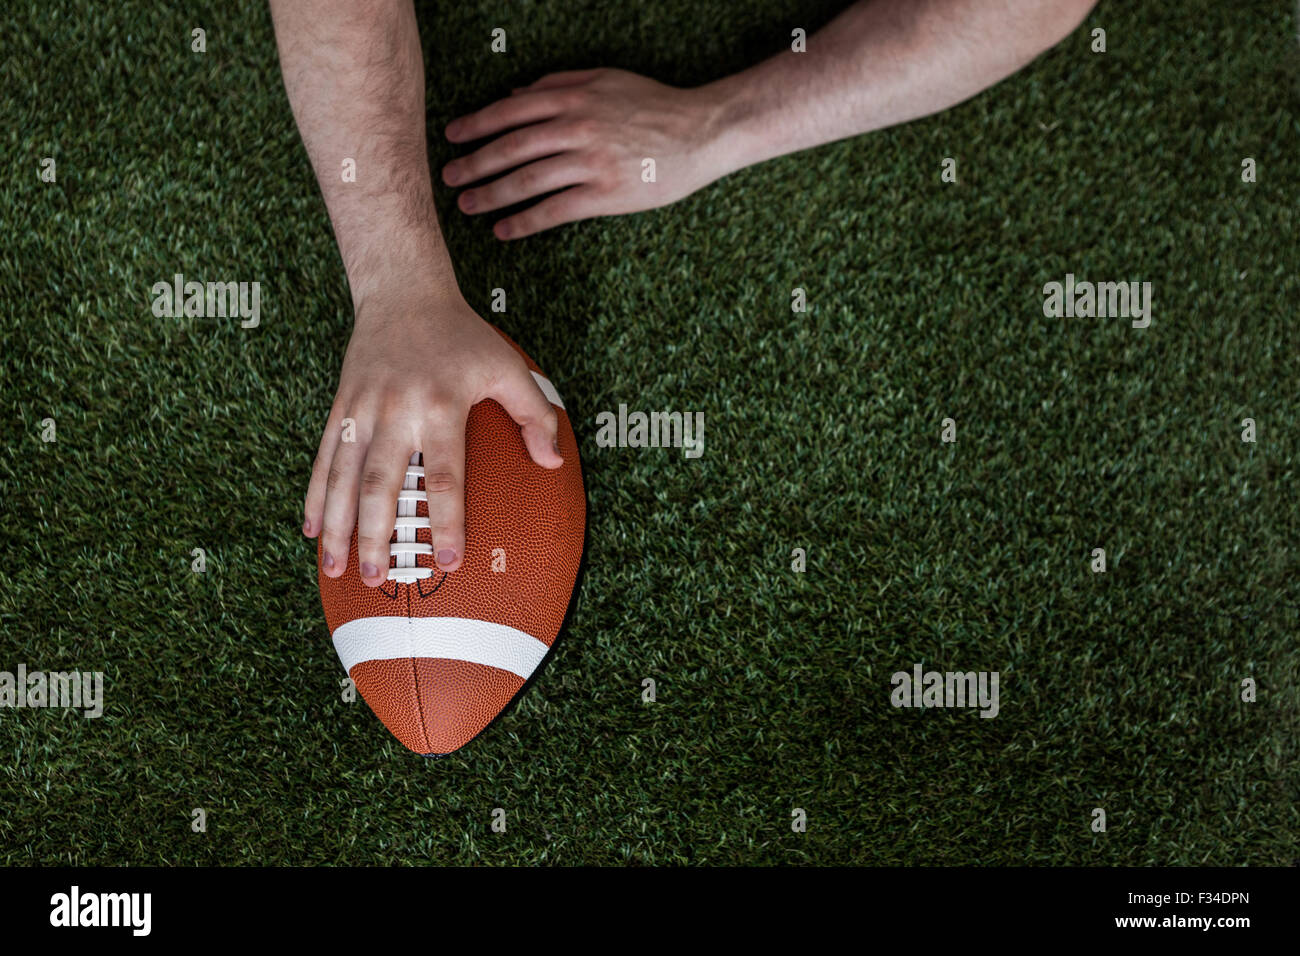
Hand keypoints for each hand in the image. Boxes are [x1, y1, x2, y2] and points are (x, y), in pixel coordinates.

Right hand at [304, 289, 562, 585]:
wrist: (403, 293)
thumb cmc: (462, 336)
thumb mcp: (507, 366)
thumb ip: (536, 414)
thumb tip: (553, 464)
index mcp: (441, 406)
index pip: (444, 476)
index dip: (446, 522)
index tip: (448, 562)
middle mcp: (396, 412)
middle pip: (381, 485)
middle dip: (377, 536)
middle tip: (379, 580)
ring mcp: (361, 411)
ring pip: (343, 478)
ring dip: (337, 527)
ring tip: (337, 569)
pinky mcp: (339, 408)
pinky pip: (323, 459)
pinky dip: (315, 497)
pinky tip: (311, 531)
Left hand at [442, 68, 725, 238]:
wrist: (702, 133)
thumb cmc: (655, 105)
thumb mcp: (606, 79)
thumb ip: (559, 82)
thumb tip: (514, 94)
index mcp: (573, 97)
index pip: (511, 111)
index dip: (477, 124)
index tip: (453, 137)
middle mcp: (577, 127)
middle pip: (511, 147)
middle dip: (474, 163)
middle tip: (449, 177)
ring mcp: (591, 162)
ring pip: (527, 180)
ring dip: (491, 194)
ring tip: (468, 205)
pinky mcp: (606, 194)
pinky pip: (555, 210)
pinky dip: (524, 221)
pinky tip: (504, 230)